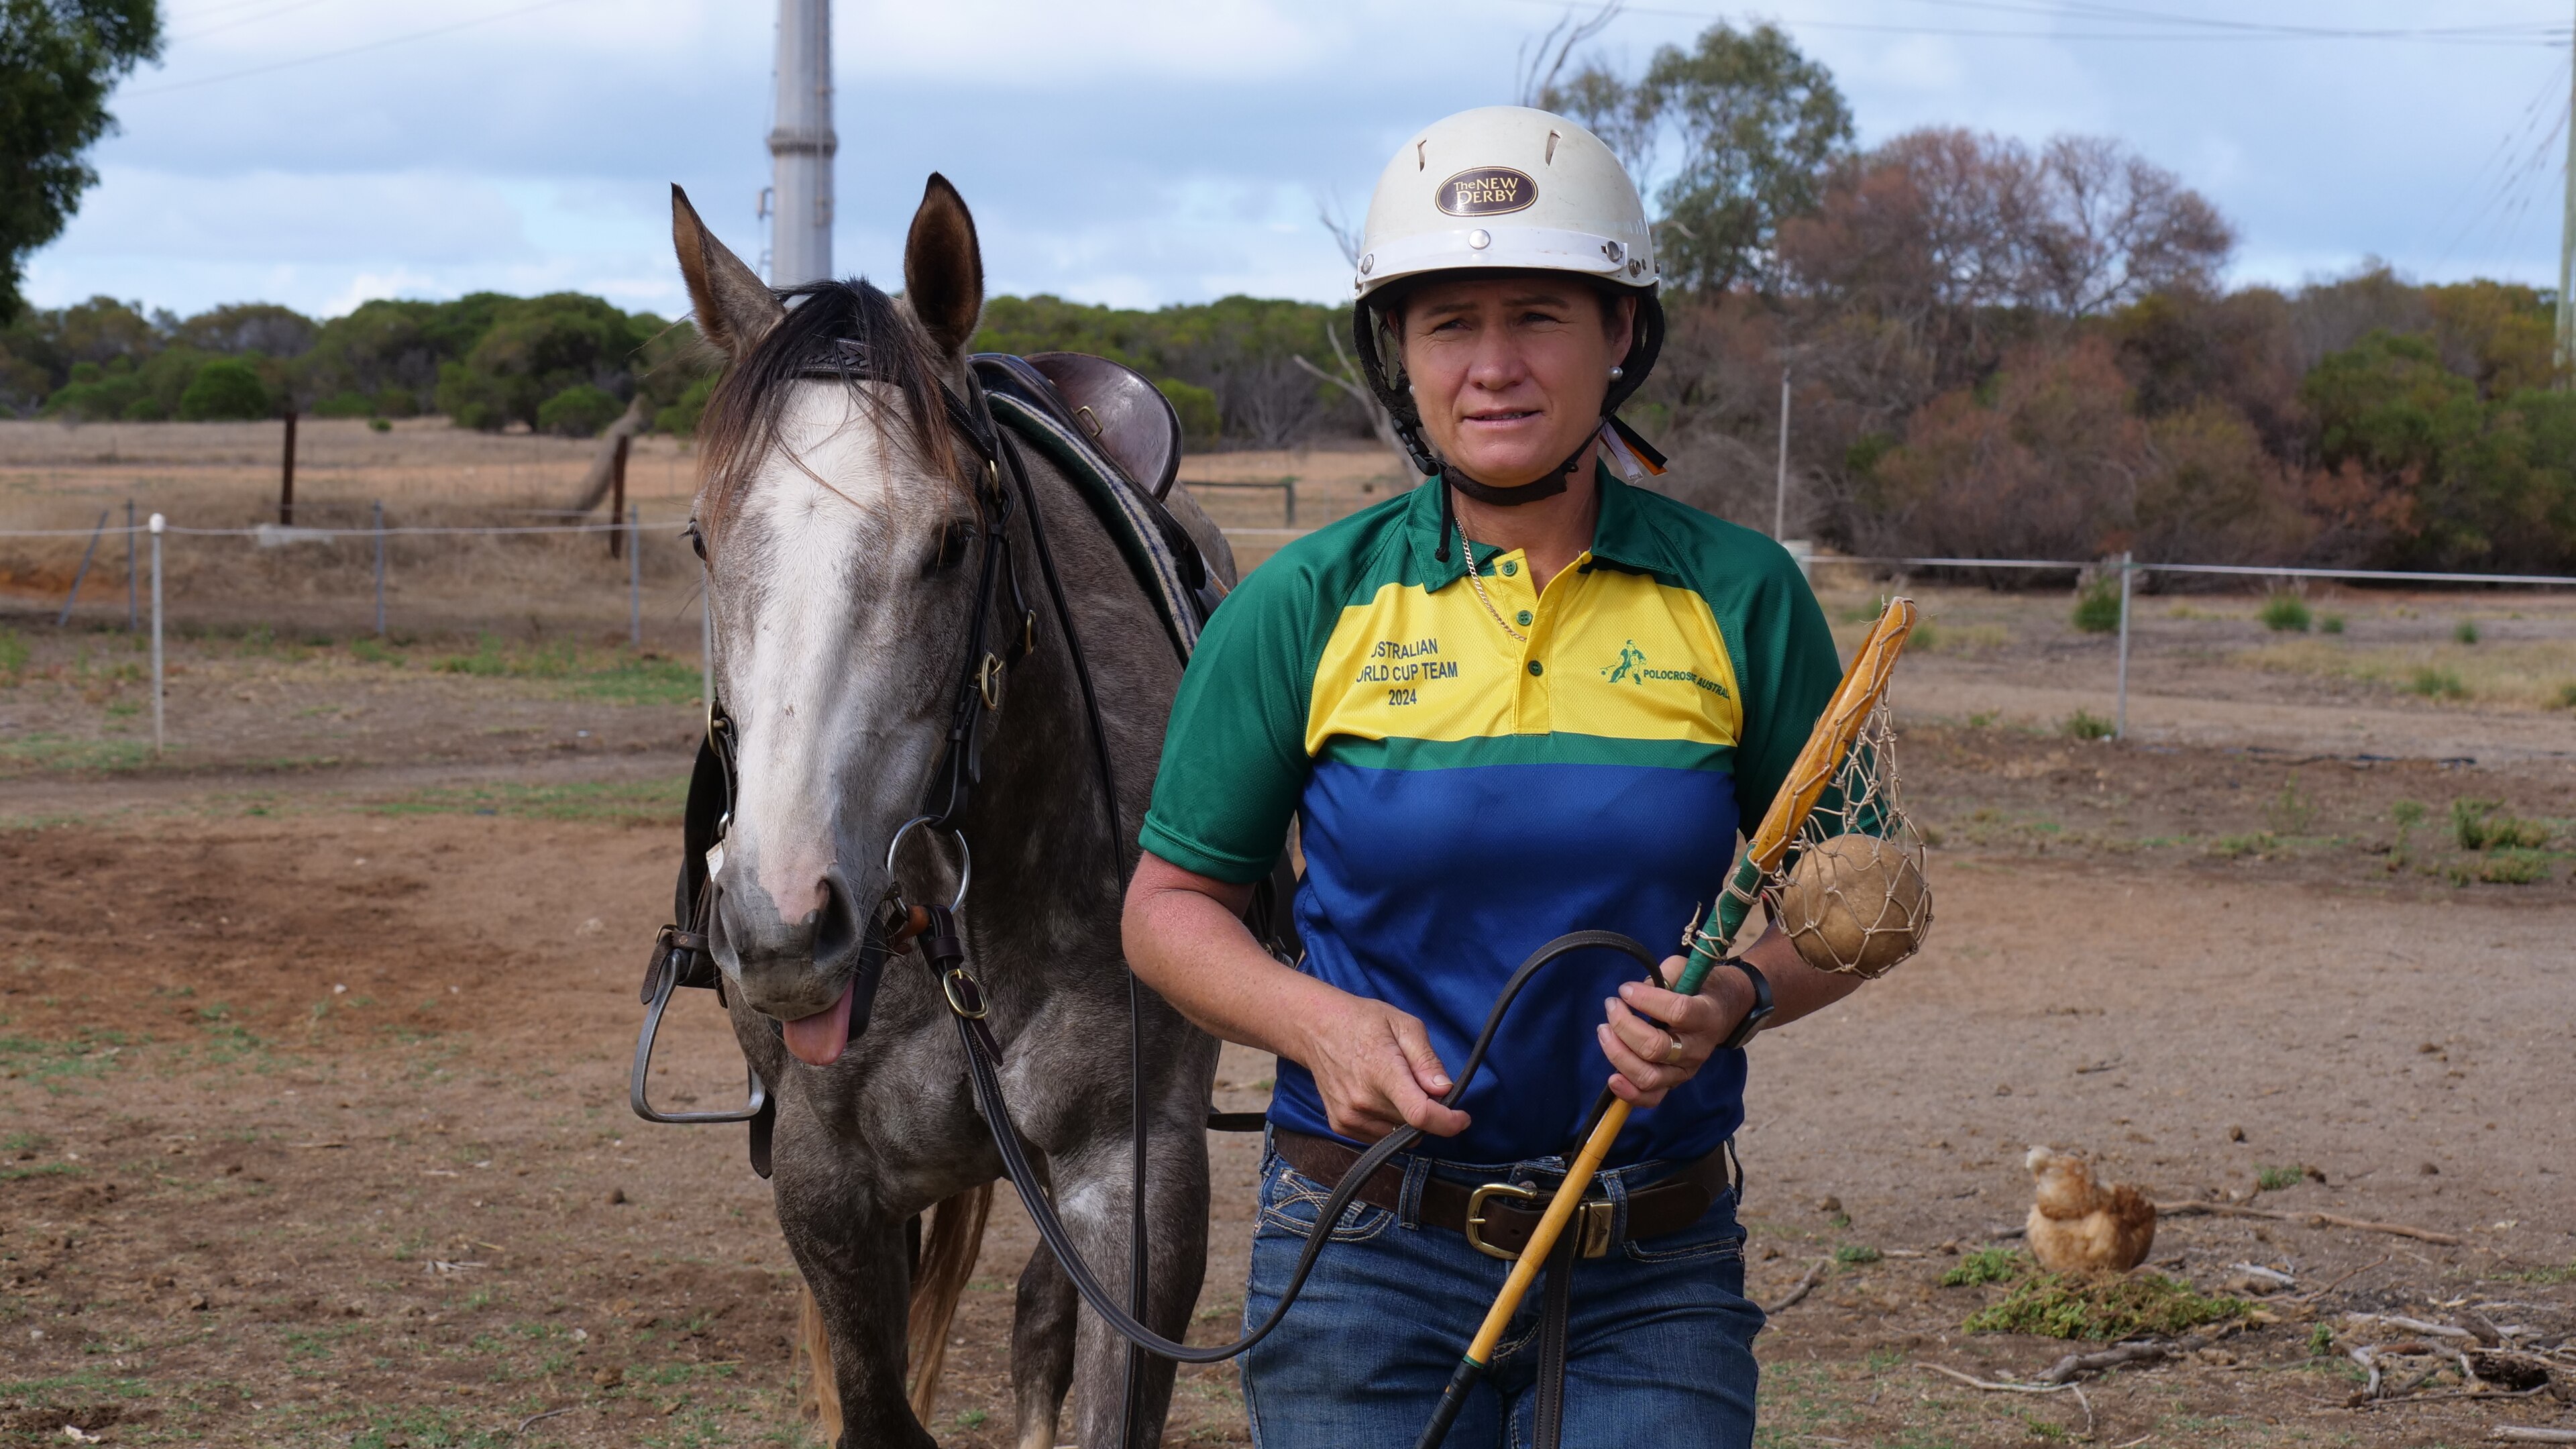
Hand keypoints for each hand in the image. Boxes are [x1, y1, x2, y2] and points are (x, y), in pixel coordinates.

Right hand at [1294, 994, 1471, 1142]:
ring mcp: (1349, 1115)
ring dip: (1406, 1118)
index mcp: (1382, 1071)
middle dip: (1426, 1109)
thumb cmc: (1363, 1021)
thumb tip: (1444, 1090)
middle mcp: (1363, 1099)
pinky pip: (1380, 1136)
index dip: (1447, 1122)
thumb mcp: (1403, 1025)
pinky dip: (1388, 1123)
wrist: (1316, 1028)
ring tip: (1393, 1086)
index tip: (1462, 1118)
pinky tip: (1378, 1096)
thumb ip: (1426, 1059)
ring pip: (1398, 1134)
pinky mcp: (1341, 1125)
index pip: (1419, 1113)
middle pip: (1413, 1124)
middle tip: (1418, 1082)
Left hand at [1596, 954, 1751, 1108]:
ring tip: (1604, 1031)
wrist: (1722, 1011)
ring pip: (1649, 1076)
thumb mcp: (1684, 970)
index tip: (1625, 990)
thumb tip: (1632, 994)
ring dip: (1618, 1055)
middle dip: (1623, 1026)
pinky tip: (1613, 1078)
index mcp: (1706, 1016)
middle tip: (1611, 1005)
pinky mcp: (1674, 1082)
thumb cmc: (1698, 987)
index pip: (1677, 1012)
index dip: (1646, 1000)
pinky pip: (1651, 1098)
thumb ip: (1661, 976)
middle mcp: (1698, 1048)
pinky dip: (1630, 1093)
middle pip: (1655, 1048)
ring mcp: (1686, 1070)